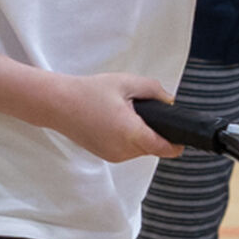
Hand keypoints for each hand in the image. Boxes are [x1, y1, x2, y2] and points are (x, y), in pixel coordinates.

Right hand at [46, 73, 182, 161]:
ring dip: (140, 136)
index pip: (165, 149)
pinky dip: (127, 138)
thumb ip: (153, 90)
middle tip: (143, 111)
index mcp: (132, 134)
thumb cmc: (88, 92)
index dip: (177, 143)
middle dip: (154, 132)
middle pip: (153, 148)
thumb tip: (169, 100)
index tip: (181, 136)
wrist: (57, 104)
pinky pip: (126, 150)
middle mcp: (123, 151)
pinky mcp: (104, 155)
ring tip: (125, 114)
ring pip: (139, 150)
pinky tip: (115, 122)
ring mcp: (112, 156)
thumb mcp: (126, 83)